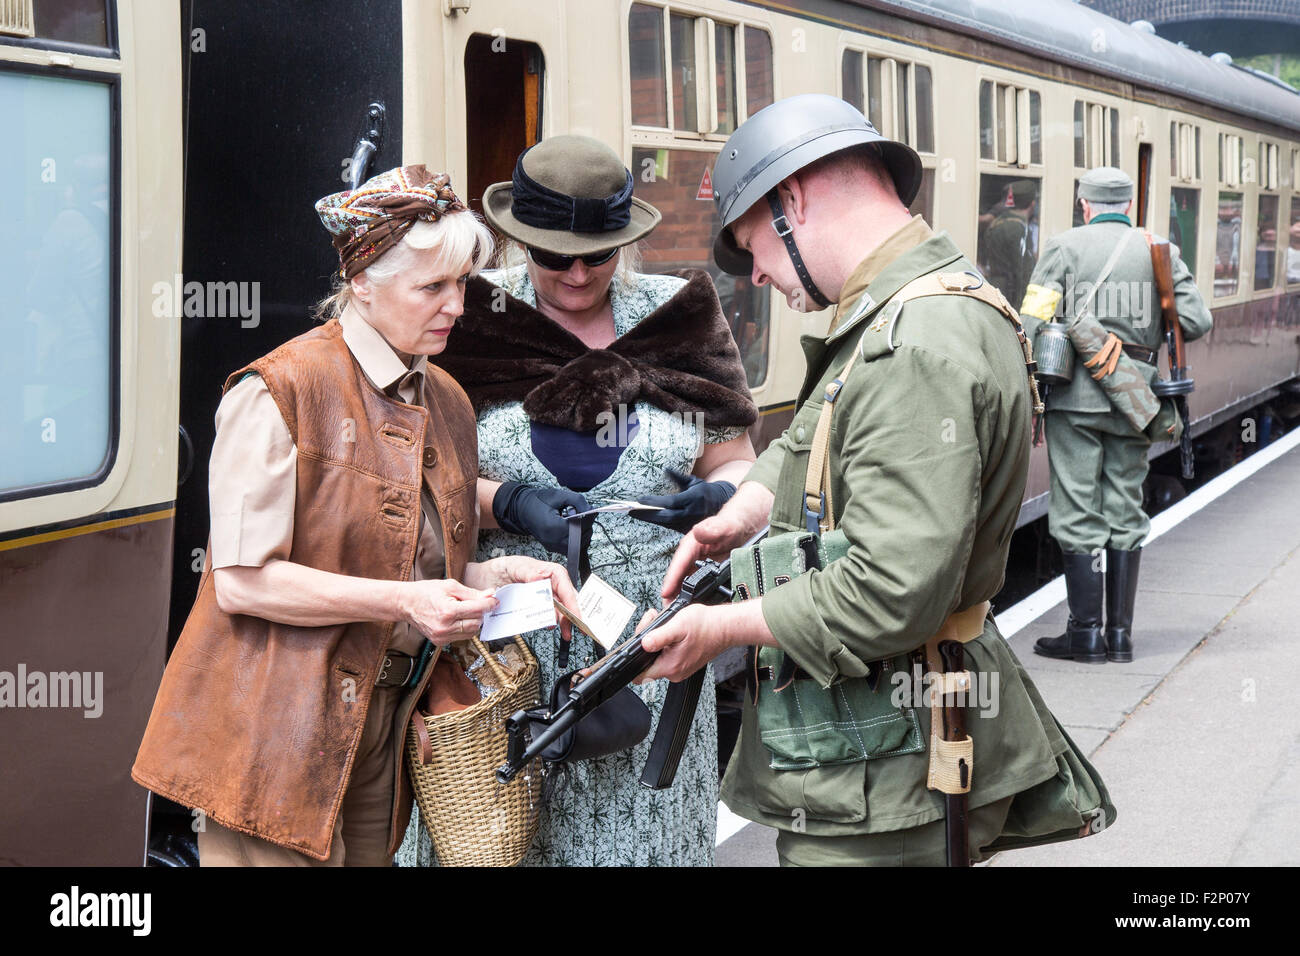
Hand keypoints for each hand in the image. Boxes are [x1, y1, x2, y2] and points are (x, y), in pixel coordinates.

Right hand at [402, 579, 498, 645]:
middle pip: (476, 623)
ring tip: (465, 610)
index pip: (478, 610)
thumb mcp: (450, 586)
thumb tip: (490, 594)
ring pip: (471, 632)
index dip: (489, 604)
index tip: (495, 600)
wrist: (405, 603)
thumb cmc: (426, 592)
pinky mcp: (440, 642)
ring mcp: (442, 637)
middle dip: (481, 613)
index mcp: (448, 611)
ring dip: (473, 621)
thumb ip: (472, 593)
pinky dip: (464, 628)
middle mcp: (445, 627)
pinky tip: (457, 619)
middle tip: (479, 603)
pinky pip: (461, 637)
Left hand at [467, 555, 580, 642]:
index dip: (572, 599)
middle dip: (572, 613)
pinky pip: (545, 614)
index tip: (575, 614)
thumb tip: (540, 579)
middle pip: (566, 598)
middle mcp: (546, 583)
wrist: (481, 581)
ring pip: (558, 608)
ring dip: (563, 620)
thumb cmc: (497, 569)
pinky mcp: (533, 606)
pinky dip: (550, 621)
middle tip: (573, 628)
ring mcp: (541, 596)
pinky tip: (550, 626)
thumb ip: (527, 571)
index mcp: (545, 571)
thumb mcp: (512, 566)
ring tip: (565, 632)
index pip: (564, 584)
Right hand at [492, 481, 589, 555]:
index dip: (589, 518)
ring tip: (575, 521)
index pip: (580, 527)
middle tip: (583, 515)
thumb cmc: (539, 500)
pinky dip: (575, 539)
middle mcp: (552, 540)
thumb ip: (577, 500)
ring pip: (577, 546)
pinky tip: (571, 528)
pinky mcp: (552, 548)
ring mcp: (552, 546)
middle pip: (581, 539)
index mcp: (553, 527)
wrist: (522, 509)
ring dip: (582, 533)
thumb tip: (591, 510)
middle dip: (586, 526)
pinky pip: (570, 548)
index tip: (593, 510)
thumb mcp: (559, 495)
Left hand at [631, 467, 734, 533]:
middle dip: (648, 514)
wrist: (721, 505)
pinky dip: (658, 522)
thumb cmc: (703, 490)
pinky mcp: (689, 530)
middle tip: (632, 511)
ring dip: (650, 519)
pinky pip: (671, 527)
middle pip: (667, 517)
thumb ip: (678, 477)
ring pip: (667, 524)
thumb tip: (666, 469)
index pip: (671, 502)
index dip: (655, 502)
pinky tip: (647, 517)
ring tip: (635, 514)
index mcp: (694, 498)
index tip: (640, 499)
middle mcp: (692, 512)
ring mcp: (691, 523)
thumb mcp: (692, 481)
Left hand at [634, 604, 728, 682]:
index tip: (639, 643)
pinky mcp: (684, 663)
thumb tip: (643, 644)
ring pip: (657, 658)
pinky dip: (666, 643)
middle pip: (647, 663)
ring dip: (656, 641)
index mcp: (670, 667)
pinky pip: (667, 656)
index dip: (634, 658)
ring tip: (665, 625)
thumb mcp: (678, 625)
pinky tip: (672, 631)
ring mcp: (680, 669)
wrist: (725, 627)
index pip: (640, 674)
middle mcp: (675, 672)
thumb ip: (658, 636)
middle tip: (654, 622)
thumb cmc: (706, 626)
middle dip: (646, 642)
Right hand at [660, 481, 773, 601]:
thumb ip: (713, 529)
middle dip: (671, 594)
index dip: (670, 580)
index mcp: (690, 545)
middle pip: (677, 577)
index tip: (665, 594)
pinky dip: (692, 597)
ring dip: (680, 598)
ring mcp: (696, 565)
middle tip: (669, 611)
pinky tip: (694, 608)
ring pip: (684, 583)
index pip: (677, 564)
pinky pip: (695, 586)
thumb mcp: (724, 526)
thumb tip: (698, 532)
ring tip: (678, 614)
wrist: (743, 526)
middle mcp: (690, 556)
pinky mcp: (703, 572)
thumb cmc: (732, 524)